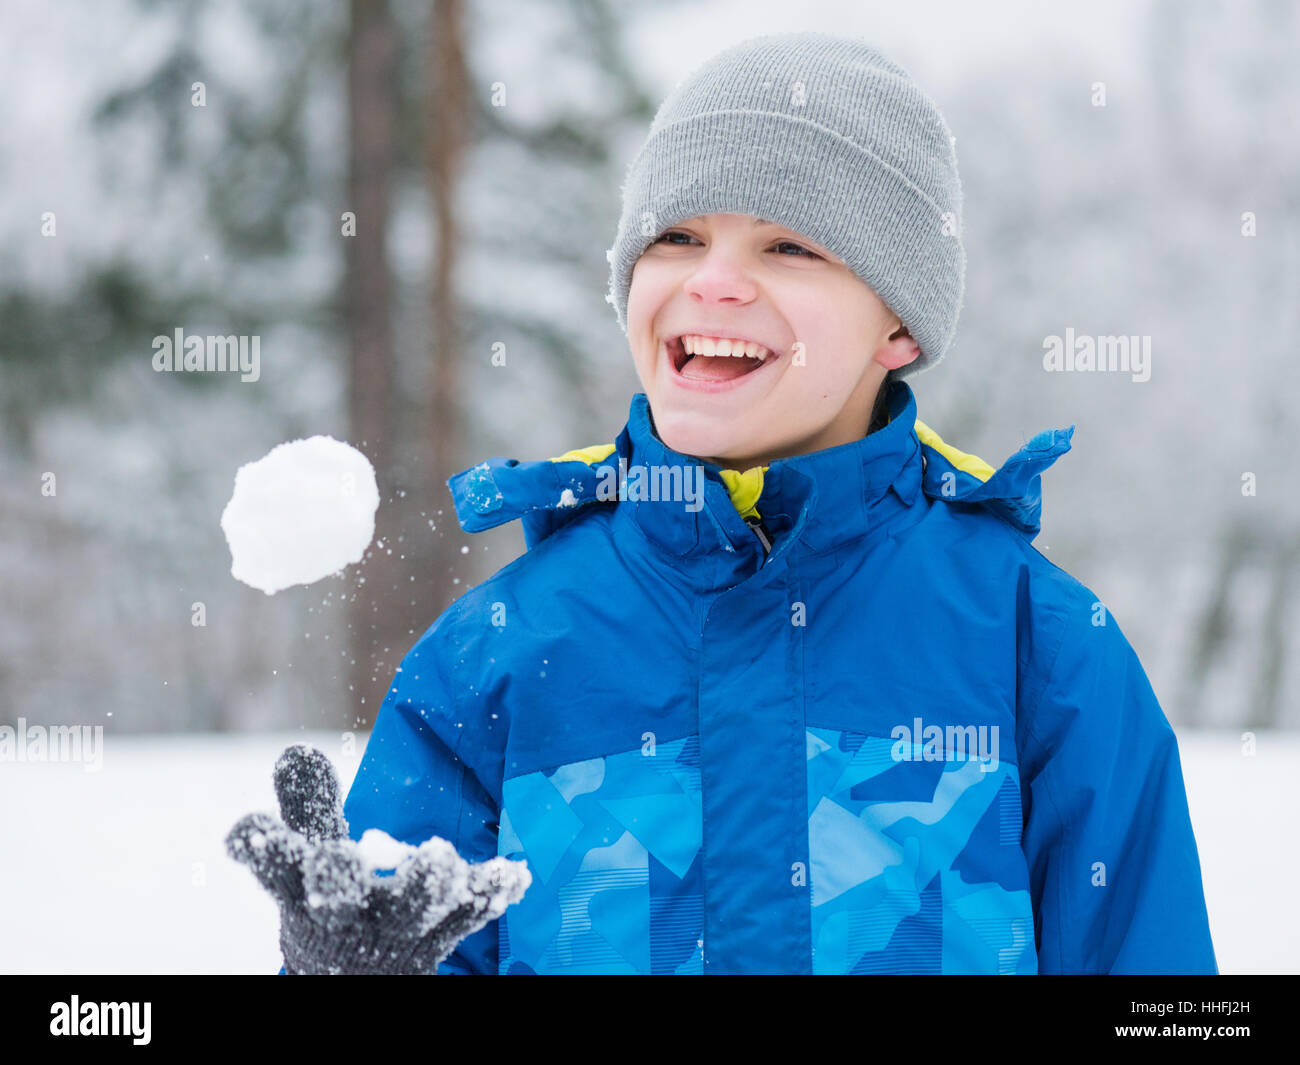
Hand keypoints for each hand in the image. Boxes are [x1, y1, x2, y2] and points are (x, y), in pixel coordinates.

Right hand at [225, 744, 529, 973]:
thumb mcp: (310, 854)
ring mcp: (394, 929)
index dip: (263, 851)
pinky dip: (489, 895)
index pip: (276, 870)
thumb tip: (297, 752)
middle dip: (337, 881)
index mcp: (304, 890)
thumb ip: (308, 806)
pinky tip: (512, 876)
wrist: (363, 976)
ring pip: (410, 911)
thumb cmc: (336, 900)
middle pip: (338, 900)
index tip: (247, 830)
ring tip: (437, 858)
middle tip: (336, 859)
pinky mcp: (440, 934)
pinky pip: (468, 915)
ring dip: (422, 886)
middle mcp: (346, 915)